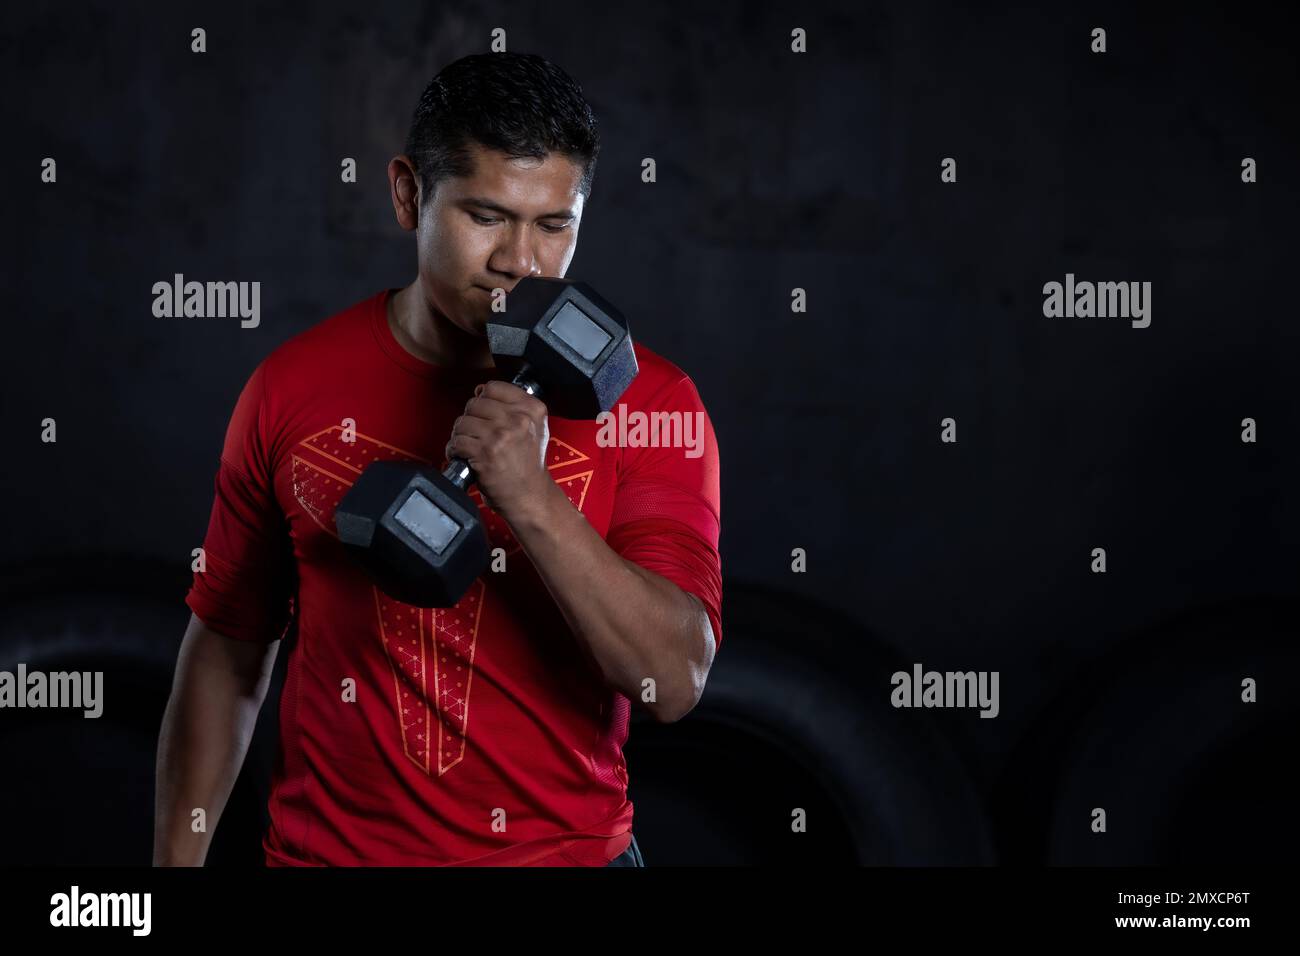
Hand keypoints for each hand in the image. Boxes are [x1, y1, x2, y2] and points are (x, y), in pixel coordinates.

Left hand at [445, 380, 551, 523]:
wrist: (530, 496)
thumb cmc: (529, 466)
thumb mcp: (534, 428)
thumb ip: (514, 407)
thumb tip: (481, 391)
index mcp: (532, 409)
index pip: (494, 387)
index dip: (483, 400)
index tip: (484, 413)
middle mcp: (519, 419)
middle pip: (475, 403)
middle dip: (470, 419)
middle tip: (475, 434)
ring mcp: (501, 435)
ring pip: (463, 422)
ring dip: (460, 435)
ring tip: (469, 446)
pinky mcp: (486, 452)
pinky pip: (457, 441)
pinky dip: (454, 450)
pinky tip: (464, 456)